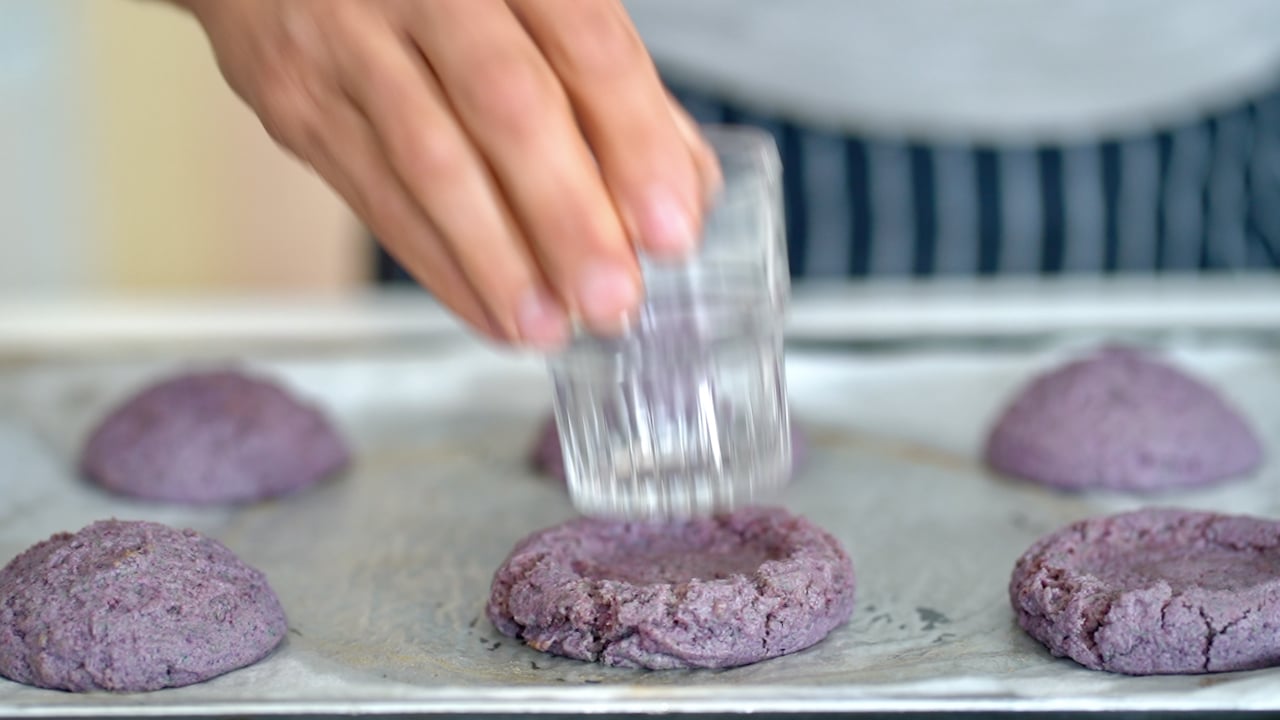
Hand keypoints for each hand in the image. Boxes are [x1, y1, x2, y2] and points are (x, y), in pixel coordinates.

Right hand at [173, 0, 719, 346]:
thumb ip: (607, 82)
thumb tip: (686, 186)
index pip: (585, 45)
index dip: (634, 140)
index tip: (671, 230)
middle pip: (506, 105)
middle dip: (566, 216)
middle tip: (613, 298)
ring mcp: (347, 42)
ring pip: (432, 164)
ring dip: (498, 261)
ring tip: (551, 326)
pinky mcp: (299, 104)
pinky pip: (376, 199)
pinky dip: (441, 267)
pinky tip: (491, 311)